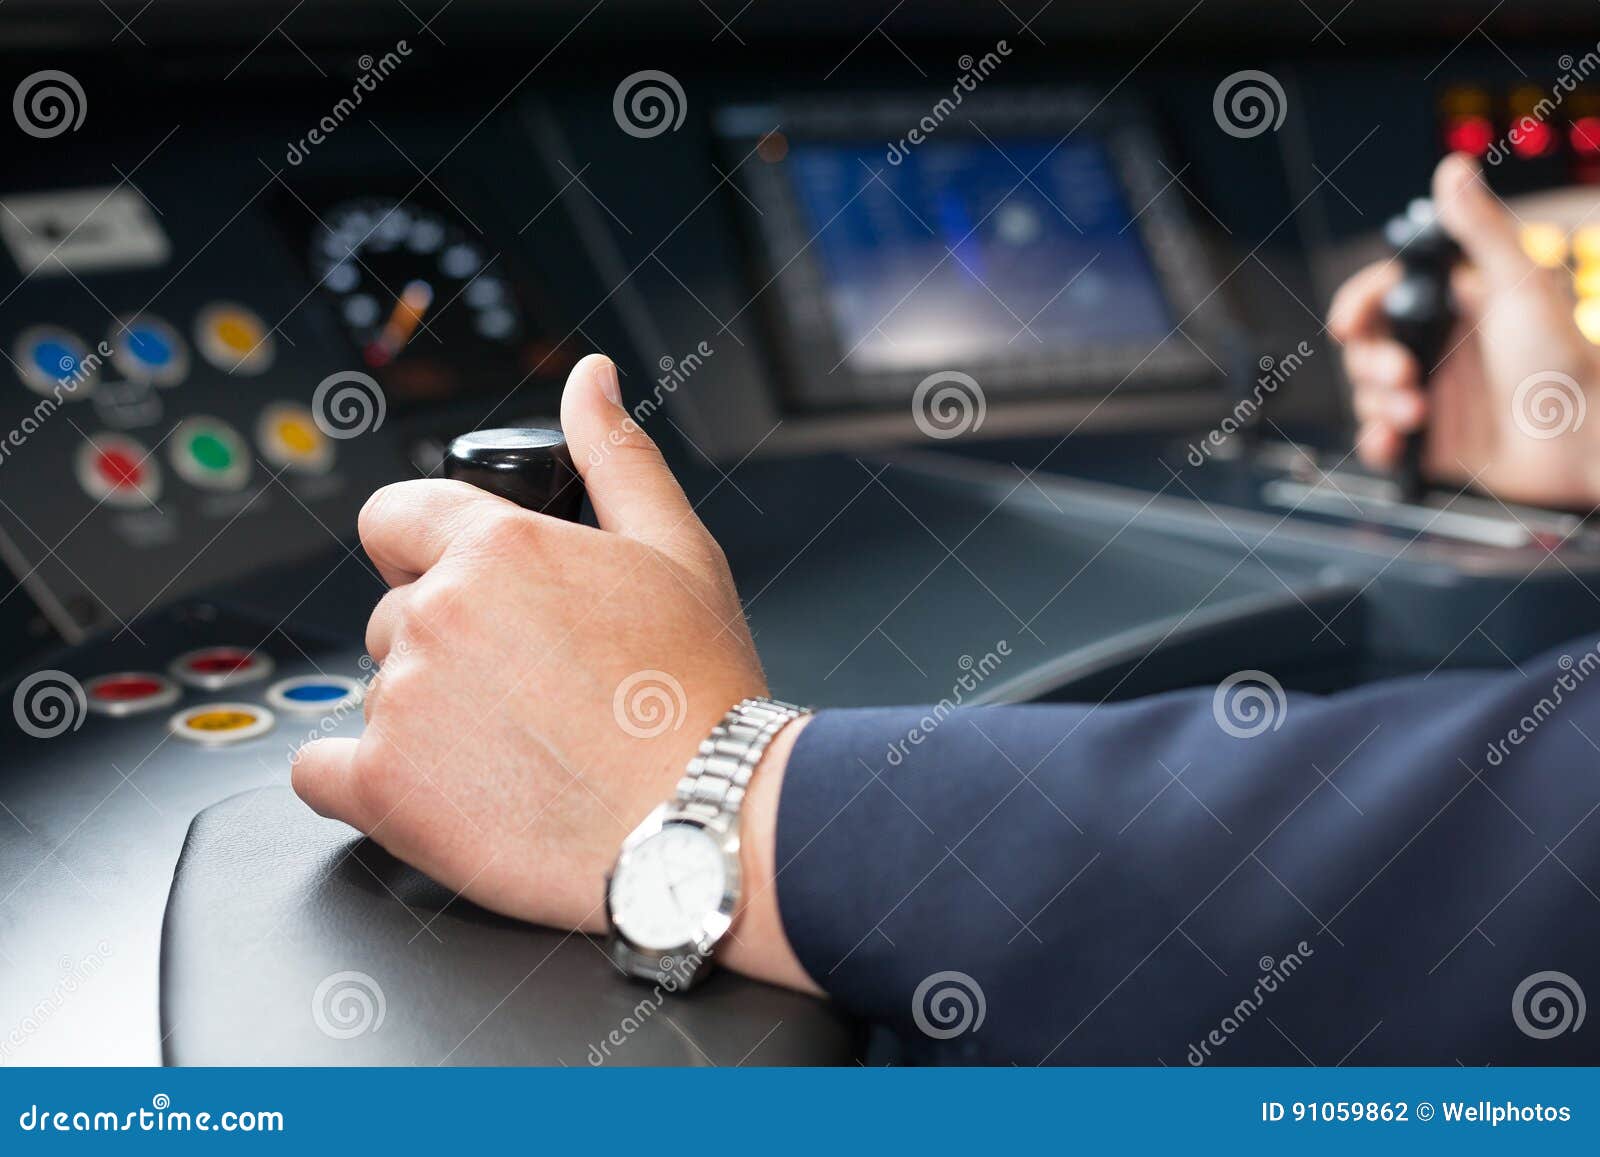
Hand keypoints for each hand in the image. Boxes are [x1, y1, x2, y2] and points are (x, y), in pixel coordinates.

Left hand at [292, 354, 815, 991]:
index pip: (393, 517)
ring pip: (375, 693)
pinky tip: (440, 791)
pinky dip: (362, 783)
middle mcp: (434, 614)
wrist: (705, 820)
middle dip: (445, 646)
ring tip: (517, 751)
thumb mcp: (676, 550)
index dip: (427, 552)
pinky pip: (318, 772)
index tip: (466, 591)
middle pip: (392, 615)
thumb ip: (615, 454)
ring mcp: (401, 702)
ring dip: (426, 717)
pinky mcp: (383, 790)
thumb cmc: (700, 694)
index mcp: (494, 545)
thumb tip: (590, 382)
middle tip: (528, 691)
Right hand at [1329, 152, 1599, 508]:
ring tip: (1416, 412)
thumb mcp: (1520, 285)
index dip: (1357, 306)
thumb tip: (1453, 171)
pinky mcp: (1429, 444)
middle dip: (1371, 363)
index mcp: (1451, 308)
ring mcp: (1430, 398)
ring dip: (1378, 404)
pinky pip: (1380, 443)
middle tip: (1402, 373)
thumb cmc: (1566, 360)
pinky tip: (1393, 439)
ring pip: (1366, 396)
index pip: (1381, 298)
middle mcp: (1436, 351)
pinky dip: (1377, 442)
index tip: (1350, 322)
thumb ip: (1481, 229)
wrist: (1583, 438)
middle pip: (1364, 349)